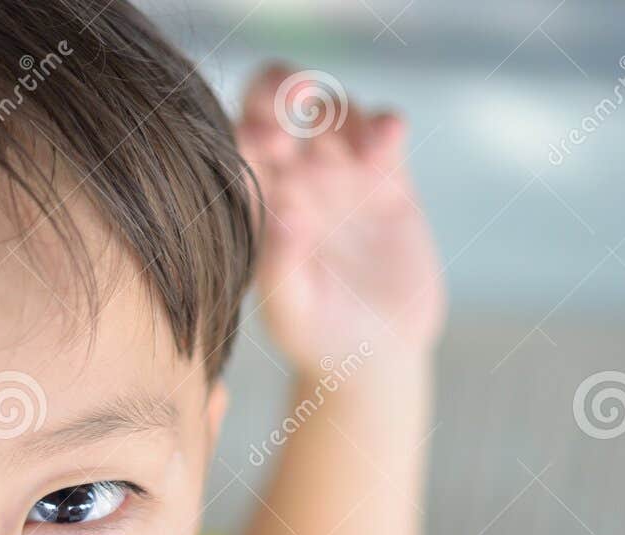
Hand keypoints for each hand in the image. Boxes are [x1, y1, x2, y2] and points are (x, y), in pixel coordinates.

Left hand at [235, 64, 445, 373]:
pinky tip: (387, 138)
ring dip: (341, 109)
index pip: (236, 143)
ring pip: (334, 110)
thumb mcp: (289, 311)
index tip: (264, 142)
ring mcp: (339, 175)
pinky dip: (385, 125)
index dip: (246, 127)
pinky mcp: (387, 181)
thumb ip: (281, 265)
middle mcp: (291, 178)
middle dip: (285, 88)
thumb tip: (285, 212)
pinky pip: (383, 135)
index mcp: (254, 202)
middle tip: (299, 101)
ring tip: (359, 149)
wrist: (372, 356)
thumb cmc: (314, 338)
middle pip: (279, 105)